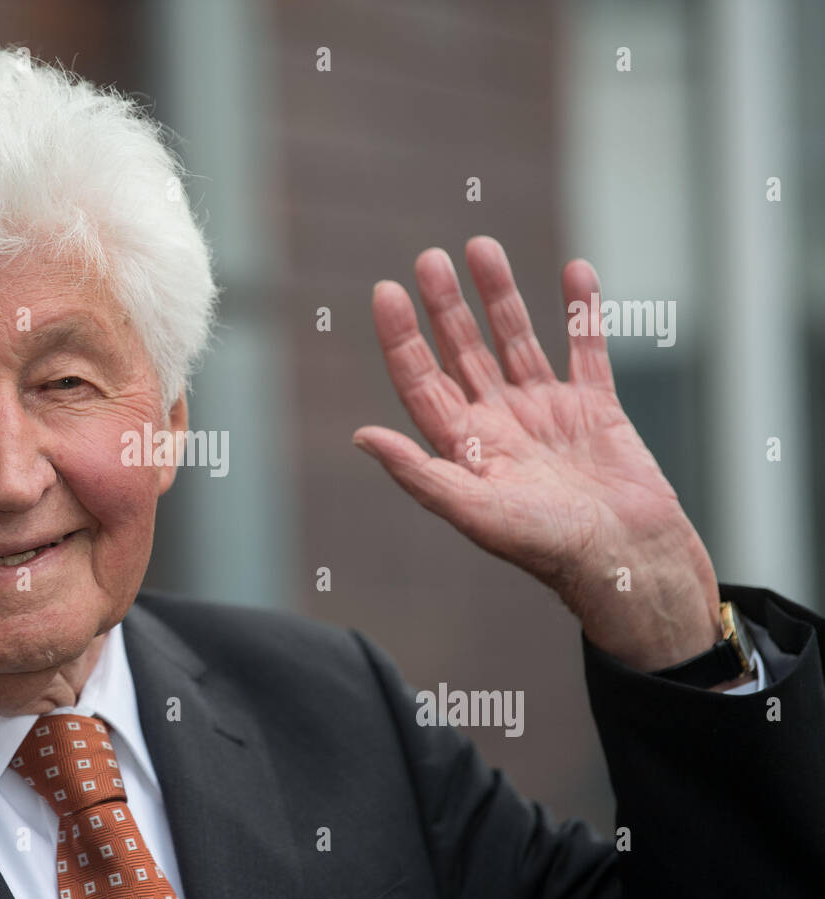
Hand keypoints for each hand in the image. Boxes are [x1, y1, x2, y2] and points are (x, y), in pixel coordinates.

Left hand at [353, 236, 721, 671]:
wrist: (628, 561)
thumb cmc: (549, 548)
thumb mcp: (474, 511)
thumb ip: (418, 472)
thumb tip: (360, 436)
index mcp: (465, 449)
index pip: (421, 381)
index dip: (401, 338)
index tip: (387, 292)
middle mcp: (500, 424)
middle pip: (462, 352)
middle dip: (445, 306)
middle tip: (428, 259)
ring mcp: (547, 413)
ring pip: (516, 340)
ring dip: (500, 295)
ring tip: (481, 246)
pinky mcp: (596, 408)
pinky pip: (587, 348)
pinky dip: (581, 311)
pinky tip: (573, 272)